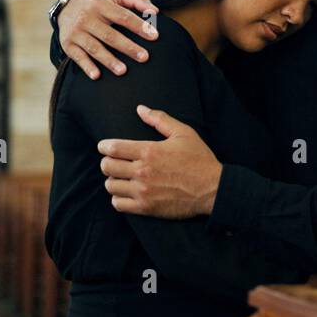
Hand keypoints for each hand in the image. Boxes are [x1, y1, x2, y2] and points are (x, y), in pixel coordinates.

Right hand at [58, 0, 158, 78]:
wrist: (67, 8)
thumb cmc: (100, 3)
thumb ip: (137, 0)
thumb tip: (154, 11)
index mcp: (101, 4)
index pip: (123, 16)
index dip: (139, 26)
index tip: (154, 36)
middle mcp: (87, 18)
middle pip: (109, 35)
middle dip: (127, 47)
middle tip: (144, 57)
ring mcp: (76, 32)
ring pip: (94, 48)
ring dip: (108, 60)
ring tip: (123, 70)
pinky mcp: (68, 44)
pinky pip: (78, 57)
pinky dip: (87, 66)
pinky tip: (97, 75)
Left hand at [99, 105, 221, 218]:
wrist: (212, 189)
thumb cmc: (199, 160)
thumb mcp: (184, 133)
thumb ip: (160, 119)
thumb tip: (140, 109)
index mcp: (149, 151)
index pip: (112, 148)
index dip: (104, 146)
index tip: (105, 147)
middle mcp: (142, 171)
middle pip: (107, 166)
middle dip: (107, 162)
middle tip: (114, 162)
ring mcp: (143, 191)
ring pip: (110, 186)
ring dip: (113, 180)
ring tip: (121, 178)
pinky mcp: (146, 207)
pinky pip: (118, 204)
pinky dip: (118, 198)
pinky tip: (127, 192)